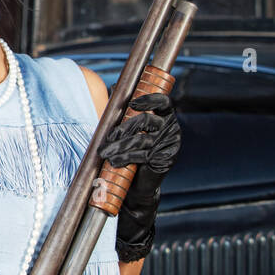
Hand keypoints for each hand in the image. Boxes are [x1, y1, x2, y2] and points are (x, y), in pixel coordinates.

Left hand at [98, 92, 180, 260]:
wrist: (136, 186)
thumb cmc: (129, 153)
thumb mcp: (127, 131)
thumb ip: (125, 113)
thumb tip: (114, 88)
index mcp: (164, 118)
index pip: (163, 101)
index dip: (150, 99)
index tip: (132, 104)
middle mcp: (171, 129)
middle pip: (146, 121)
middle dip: (123, 129)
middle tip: (106, 140)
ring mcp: (170, 144)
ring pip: (141, 139)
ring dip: (119, 146)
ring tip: (104, 153)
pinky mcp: (165, 159)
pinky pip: (143, 155)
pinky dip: (125, 158)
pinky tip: (114, 162)